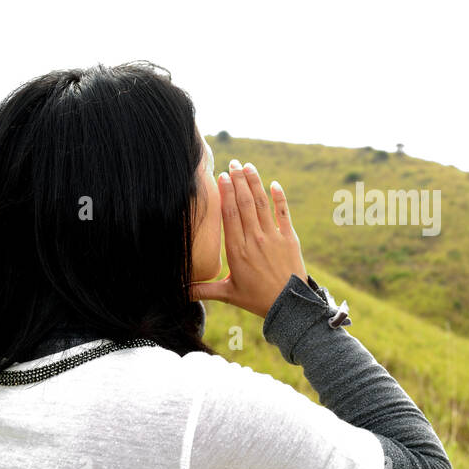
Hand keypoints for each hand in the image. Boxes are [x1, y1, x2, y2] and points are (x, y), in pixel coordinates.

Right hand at [189, 159, 307, 317]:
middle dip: (238, 180)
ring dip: (255, 183)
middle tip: (233, 163)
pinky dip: (279, 198)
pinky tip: (274, 184)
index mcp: (237, 250)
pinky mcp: (289, 239)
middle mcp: (254, 240)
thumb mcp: (228, 294)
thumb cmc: (257, 300)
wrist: (290, 306)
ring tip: (248, 166)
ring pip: (261, 204)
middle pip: (244, 204)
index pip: (229, 215)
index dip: (225, 193)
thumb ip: (203, 290)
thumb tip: (178, 292)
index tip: (221, 176)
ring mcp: (273, 237)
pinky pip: (284, 213)